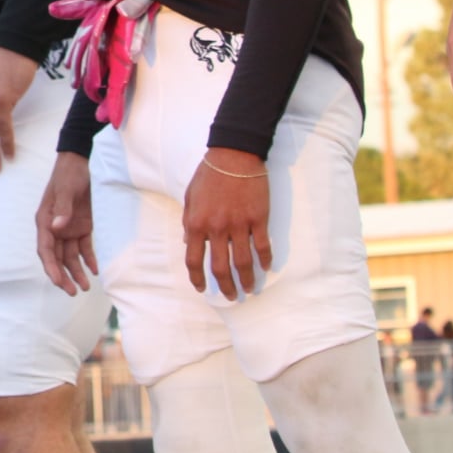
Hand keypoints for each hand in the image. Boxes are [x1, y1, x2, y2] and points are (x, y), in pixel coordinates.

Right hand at [35, 151, 96, 294]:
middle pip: (57, 257)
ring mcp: (68, 227)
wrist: (83, 161)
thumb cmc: (69, 173)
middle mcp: (55, 227)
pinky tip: (95, 270)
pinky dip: (88, 259)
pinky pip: (84, 247)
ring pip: (70, 255)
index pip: (45, 249)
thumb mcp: (65, 189)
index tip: (58, 282)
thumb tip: (57, 229)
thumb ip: (62, 209)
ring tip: (86, 287)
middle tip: (74, 291)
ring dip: (76, 271)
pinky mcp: (82, 226)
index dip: (51, 267)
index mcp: (45, 220)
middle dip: (64, 275)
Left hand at [183, 150, 270, 299]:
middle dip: (225, 286)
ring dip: (246, 279)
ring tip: (249, 290)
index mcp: (196, 223)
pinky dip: (265, 260)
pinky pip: (262, 246)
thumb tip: (186, 241)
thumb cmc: (208, 174)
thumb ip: (188, 220)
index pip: (193, 259)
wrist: (233, 156)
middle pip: (219, 267)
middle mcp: (216, 228)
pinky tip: (266, 268)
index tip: (202, 288)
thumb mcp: (189, 197)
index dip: (197, 277)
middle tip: (231, 297)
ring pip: (243, 262)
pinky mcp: (258, 219)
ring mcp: (238, 225)